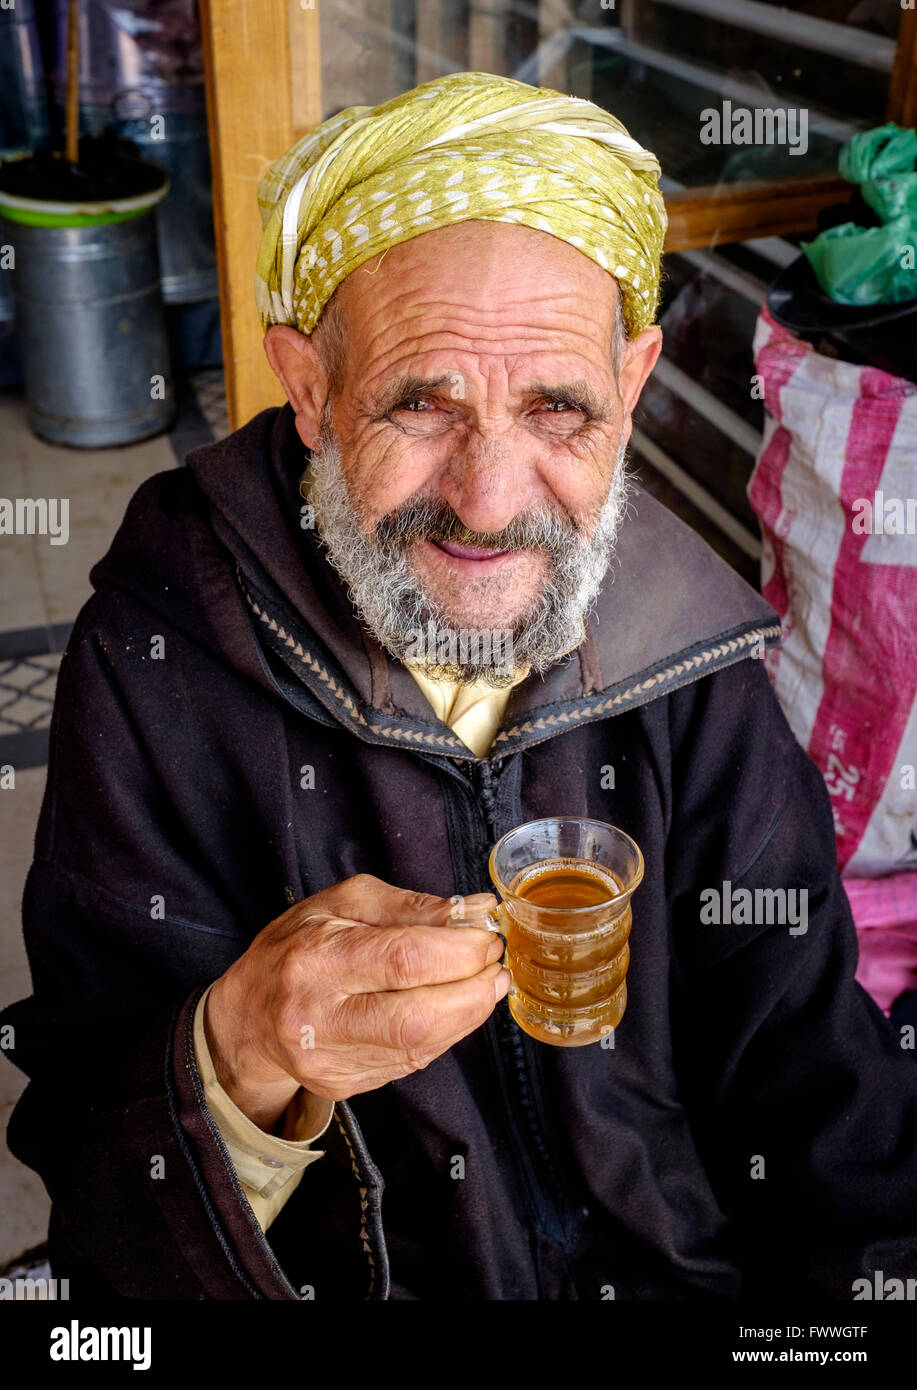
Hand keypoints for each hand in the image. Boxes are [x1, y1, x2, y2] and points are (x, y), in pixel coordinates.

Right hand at [204, 874, 507, 1129]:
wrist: (247, 1014)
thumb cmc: (297, 946)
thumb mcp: (343, 903)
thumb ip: (413, 907)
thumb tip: (477, 911)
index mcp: (315, 958)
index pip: (404, 960)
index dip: (460, 952)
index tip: (487, 938)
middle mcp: (317, 1016)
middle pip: (418, 1017)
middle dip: (474, 992)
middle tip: (495, 968)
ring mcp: (328, 1060)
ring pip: (421, 1047)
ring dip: (467, 1015)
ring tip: (483, 986)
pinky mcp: (343, 1086)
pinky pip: (412, 1063)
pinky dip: (444, 1035)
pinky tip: (450, 1011)